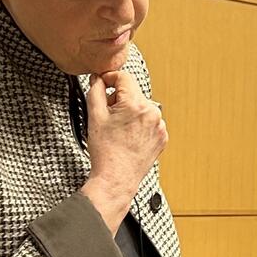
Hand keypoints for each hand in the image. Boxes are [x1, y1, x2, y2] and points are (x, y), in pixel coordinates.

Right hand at [80, 70, 166, 231]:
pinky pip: (149, 122)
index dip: (110, 78)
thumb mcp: (94, 116)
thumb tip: (97, 79)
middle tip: (107, 116)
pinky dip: (139, 125)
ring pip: (142, 107)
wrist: (116, 179)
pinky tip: (128, 137)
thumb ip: (95, 91)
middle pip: (133, 93)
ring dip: (130, 112)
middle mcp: (152, 113)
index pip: (124, 77)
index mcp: (136, 104)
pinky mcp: (162, 137)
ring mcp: (160, 126)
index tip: (102, 84)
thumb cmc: (106, 152)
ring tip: (118, 130)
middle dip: (119, 100)